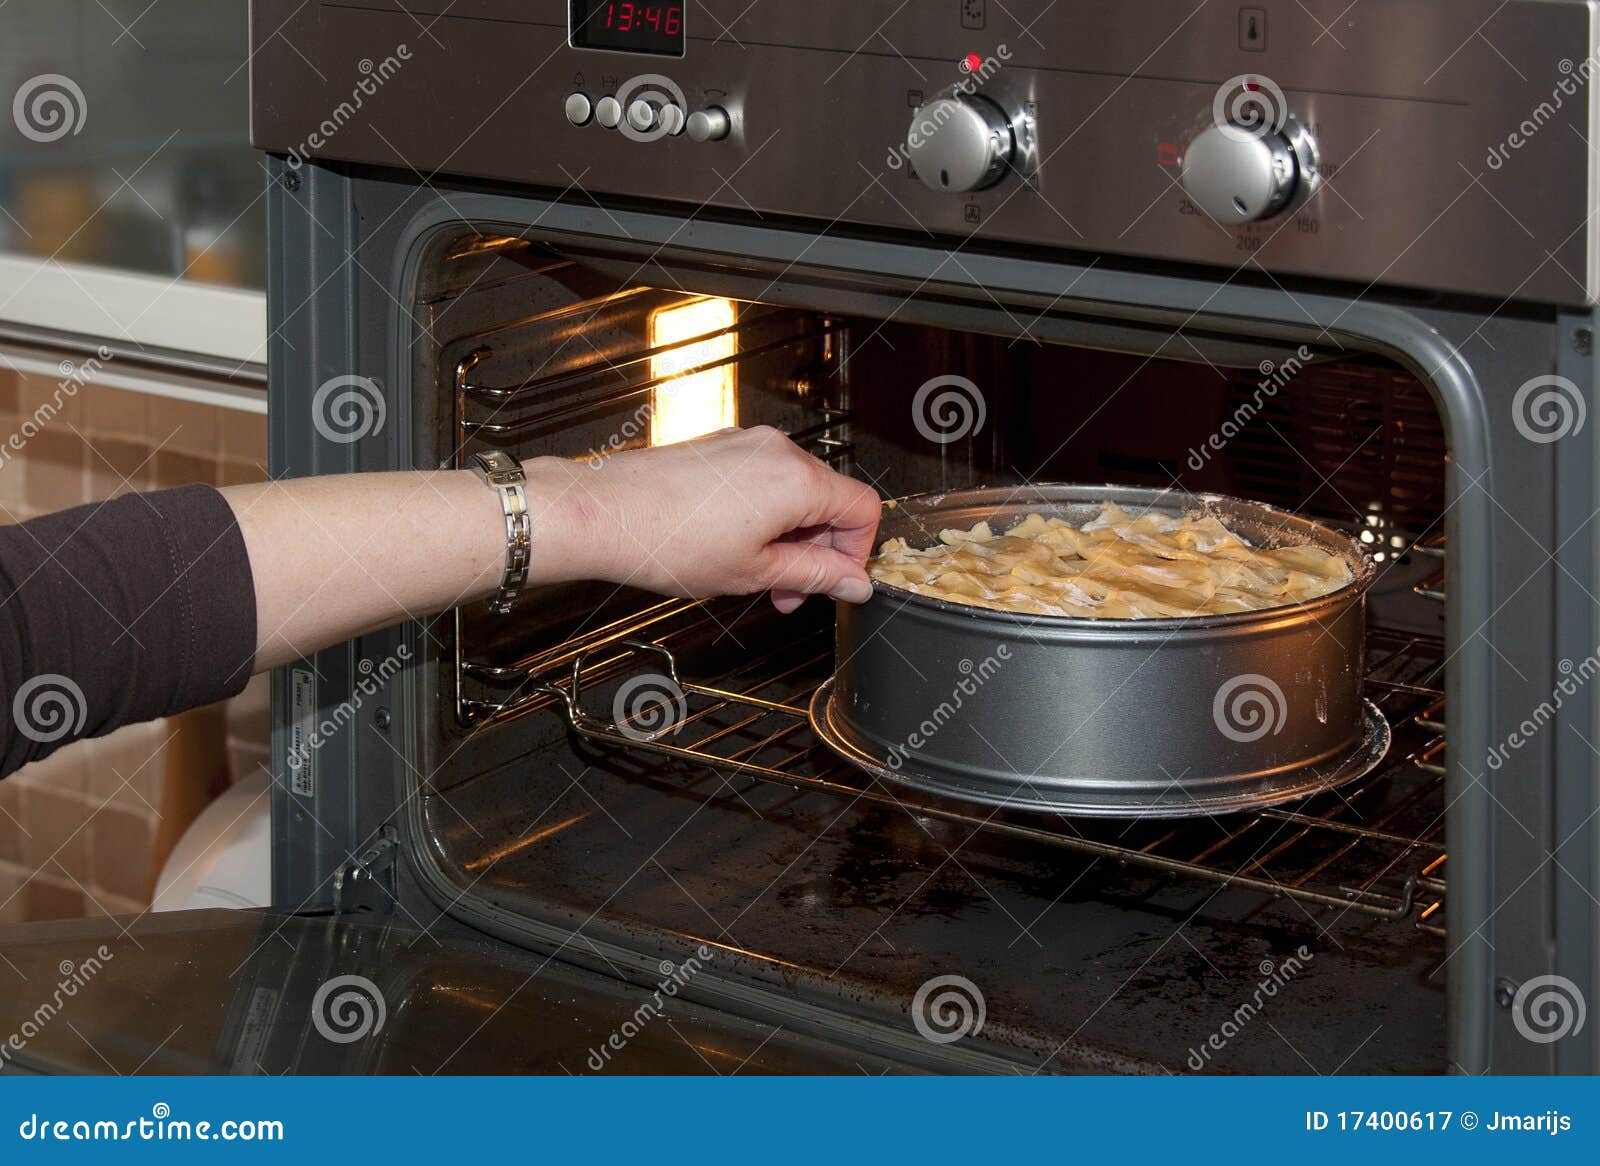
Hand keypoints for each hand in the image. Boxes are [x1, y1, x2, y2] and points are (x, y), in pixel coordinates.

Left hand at [524, 427, 880, 610]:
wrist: (603, 514)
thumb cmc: (667, 540)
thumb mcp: (754, 572)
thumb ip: (815, 575)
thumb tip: (853, 581)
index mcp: (798, 480)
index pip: (863, 510)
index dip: (858, 553)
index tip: (837, 583)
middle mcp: (777, 451)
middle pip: (829, 500)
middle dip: (818, 551)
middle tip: (791, 593)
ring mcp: (746, 444)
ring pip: (795, 492)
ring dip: (790, 537)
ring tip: (757, 575)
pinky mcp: (720, 448)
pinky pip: (763, 480)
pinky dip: (763, 515)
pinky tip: (732, 547)